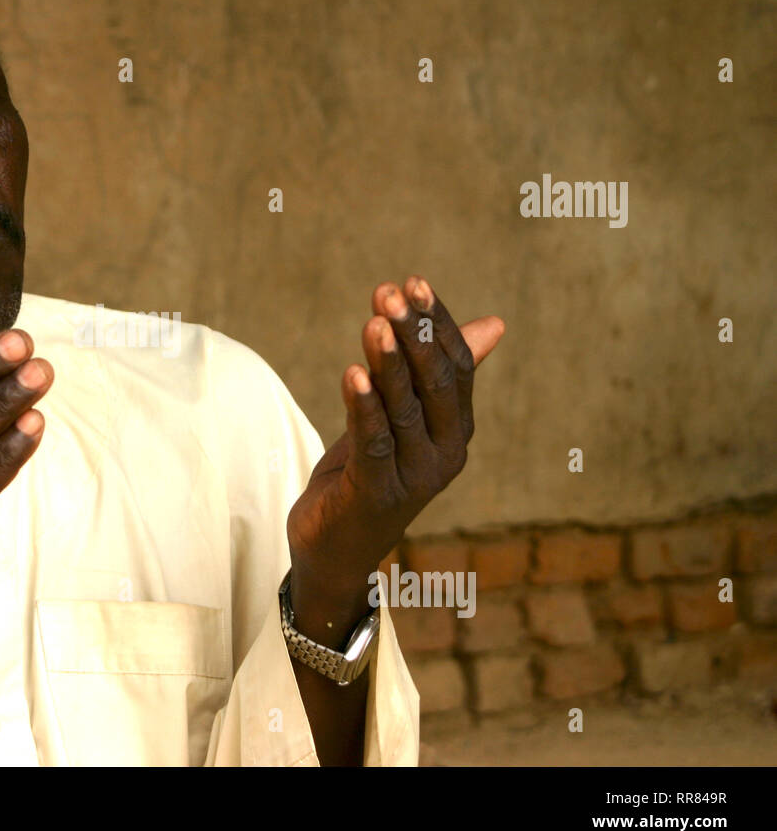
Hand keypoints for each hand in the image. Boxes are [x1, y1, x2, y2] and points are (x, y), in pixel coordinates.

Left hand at [286, 276, 503, 619]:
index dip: (436, 324)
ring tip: (373, 321)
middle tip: (388, 292)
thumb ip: (438, 374)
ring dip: (387, 361)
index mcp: (456, 429)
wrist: (336, 547)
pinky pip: (374, 443)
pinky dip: (364, 407)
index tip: (413, 282)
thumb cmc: (370, 474)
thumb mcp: (404, 418)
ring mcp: (415, 477)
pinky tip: (352, 373)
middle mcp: (446, 452)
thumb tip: (495, 324)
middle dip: (413, 334)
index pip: (456, 366)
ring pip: (404, 408)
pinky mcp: (378, 494)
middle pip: (435, 383)